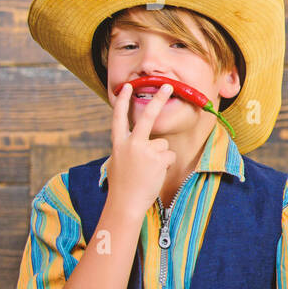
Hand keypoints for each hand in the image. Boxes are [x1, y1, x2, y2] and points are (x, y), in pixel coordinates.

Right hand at [105, 81, 177, 218]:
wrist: (125, 203)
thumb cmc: (123, 186)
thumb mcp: (118, 162)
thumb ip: (127, 149)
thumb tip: (139, 143)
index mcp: (118, 144)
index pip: (119, 117)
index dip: (123, 101)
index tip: (127, 87)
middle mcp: (131, 143)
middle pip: (147, 116)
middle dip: (158, 99)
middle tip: (168, 86)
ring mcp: (145, 150)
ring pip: (163, 144)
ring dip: (160, 157)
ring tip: (149, 171)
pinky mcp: (158, 158)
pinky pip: (169, 156)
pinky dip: (166, 165)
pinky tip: (155, 174)